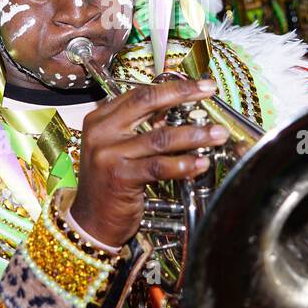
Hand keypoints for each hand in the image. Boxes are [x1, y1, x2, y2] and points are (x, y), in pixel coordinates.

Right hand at [72, 77, 227, 247]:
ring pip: (160, 137)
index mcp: (101, 119)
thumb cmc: (110, 184)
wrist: (90, 222)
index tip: (200, 85)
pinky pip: (158, 166)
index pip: (140, 93)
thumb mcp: (121, 149)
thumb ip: (143, 129)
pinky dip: (184, 164)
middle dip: (183, 94)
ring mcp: (108, 154)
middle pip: (147, 102)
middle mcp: (101, 132)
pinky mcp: (119, 177)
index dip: (173, 86)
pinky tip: (201, 163)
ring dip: (194, 135)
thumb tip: (178, 110)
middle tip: (210, 92)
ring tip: (217, 134)